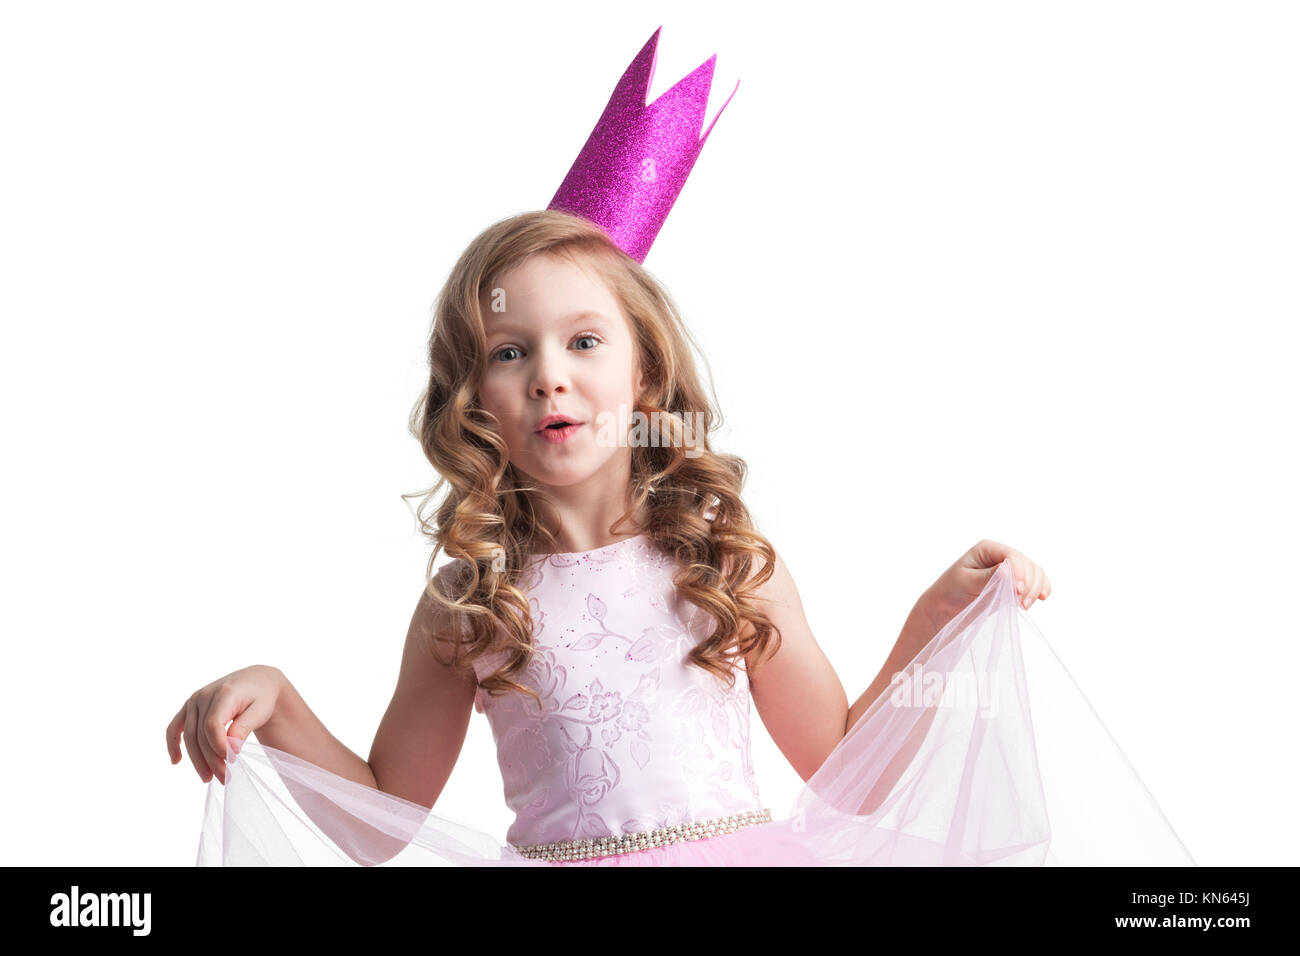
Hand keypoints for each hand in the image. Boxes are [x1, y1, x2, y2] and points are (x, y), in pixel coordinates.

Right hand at [165, 664, 283, 784]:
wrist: (257, 681)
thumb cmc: (262, 696)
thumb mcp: (261, 710)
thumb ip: (244, 727)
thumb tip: (230, 748)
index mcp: (224, 693)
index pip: (212, 726)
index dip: (219, 747)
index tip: (232, 761)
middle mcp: (204, 695)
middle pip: (200, 734)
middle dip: (211, 760)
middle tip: (224, 778)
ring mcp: (194, 700)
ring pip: (189, 735)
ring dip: (196, 759)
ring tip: (209, 777)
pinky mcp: (189, 707)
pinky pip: (175, 726)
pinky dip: (173, 743)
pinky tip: (176, 761)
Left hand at [922, 539, 1051, 627]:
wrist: (947, 608)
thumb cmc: (951, 592)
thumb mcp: (966, 582)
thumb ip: (989, 577)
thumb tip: (1008, 569)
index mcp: (987, 549)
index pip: (1012, 555)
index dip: (1019, 572)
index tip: (1017, 591)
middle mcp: (1001, 555)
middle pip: (1027, 564)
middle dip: (1029, 583)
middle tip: (1022, 603)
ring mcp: (1011, 569)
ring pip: (1035, 573)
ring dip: (1035, 588)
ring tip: (1024, 605)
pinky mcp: (1015, 584)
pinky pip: (1036, 582)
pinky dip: (1041, 588)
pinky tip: (1041, 597)